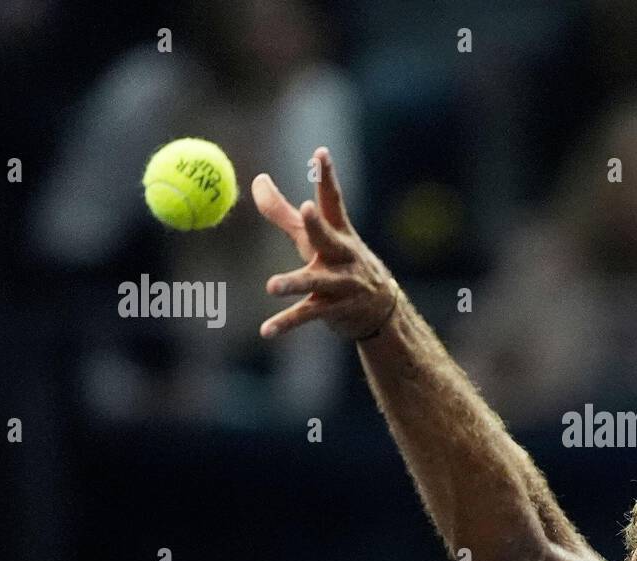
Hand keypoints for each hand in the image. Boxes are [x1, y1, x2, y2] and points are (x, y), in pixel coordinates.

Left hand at [254, 146, 398, 340]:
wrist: (380, 310)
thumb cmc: (340, 264)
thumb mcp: (313, 238)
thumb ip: (282, 212)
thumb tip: (256, 180)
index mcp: (339, 233)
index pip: (332, 200)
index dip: (326, 176)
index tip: (321, 152)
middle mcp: (342, 256)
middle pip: (328, 237)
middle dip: (318, 224)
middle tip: (306, 209)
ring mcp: (340, 285)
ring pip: (315, 282)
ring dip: (294, 283)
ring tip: (272, 286)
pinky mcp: (333, 310)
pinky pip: (306, 316)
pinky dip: (286, 323)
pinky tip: (266, 331)